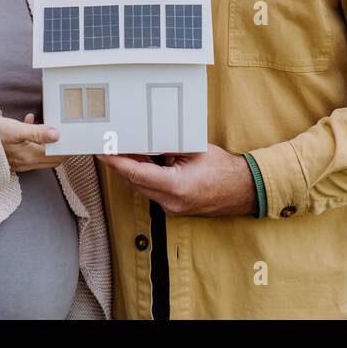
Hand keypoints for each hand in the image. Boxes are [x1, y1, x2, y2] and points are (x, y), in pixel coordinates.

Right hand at [0, 113, 67, 172]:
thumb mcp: (16, 130)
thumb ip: (38, 132)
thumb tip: (58, 135)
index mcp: (30, 156)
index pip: (57, 157)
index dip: (67, 149)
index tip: (73, 137)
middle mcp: (26, 162)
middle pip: (51, 158)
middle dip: (59, 146)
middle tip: (64, 130)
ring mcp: (18, 162)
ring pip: (41, 153)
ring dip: (46, 141)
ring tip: (48, 125)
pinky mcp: (12, 157)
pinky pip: (29, 149)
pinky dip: (33, 138)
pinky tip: (29, 121)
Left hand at [97, 144, 256, 216]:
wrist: (243, 191)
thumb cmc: (223, 169)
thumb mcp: (194, 150)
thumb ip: (168, 146)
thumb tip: (145, 139)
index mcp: (176, 186)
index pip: (137, 174)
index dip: (117, 162)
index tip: (103, 152)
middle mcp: (171, 202)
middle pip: (135, 182)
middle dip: (121, 164)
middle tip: (110, 146)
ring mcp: (172, 208)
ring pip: (142, 188)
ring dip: (132, 171)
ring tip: (124, 151)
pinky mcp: (174, 208)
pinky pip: (152, 192)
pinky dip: (144, 178)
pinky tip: (143, 163)